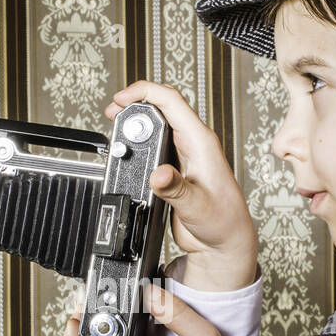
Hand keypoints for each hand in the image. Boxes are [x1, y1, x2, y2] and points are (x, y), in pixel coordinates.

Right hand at [105, 81, 257, 291]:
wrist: (224, 243)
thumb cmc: (222, 222)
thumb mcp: (196, 206)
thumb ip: (175, 188)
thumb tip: (158, 174)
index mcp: (201, 142)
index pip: (171, 101)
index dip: (143, 92)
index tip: (120, 99)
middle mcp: (193, 144)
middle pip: (161, 107)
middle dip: (133, 103)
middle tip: (112, 113)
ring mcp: (183, 155)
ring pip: (157, 125)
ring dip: (135, 123)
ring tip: (115, 128)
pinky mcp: (175, 169)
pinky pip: (154, 145)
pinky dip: (138, 142)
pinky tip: (127, 149)